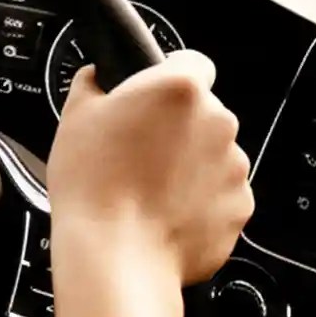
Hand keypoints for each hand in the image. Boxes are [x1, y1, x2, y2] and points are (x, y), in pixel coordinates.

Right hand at [47, 50, 252, 284]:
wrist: (115, 256)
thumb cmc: (94, 187)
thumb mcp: (75, 117)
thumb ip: (93, 84)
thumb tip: (96, 78)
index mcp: (179, 88)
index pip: (192, 61)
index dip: (170, 75)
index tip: (154, 95)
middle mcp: (217, 121)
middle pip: (203, 112)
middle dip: (177, 127)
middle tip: (139, 149)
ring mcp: (234, 166)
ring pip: (214, 154)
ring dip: (190, 164)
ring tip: (150, 188)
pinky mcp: (240, 207)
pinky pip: (222, 194)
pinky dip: (201, 201)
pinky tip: (166, 211)